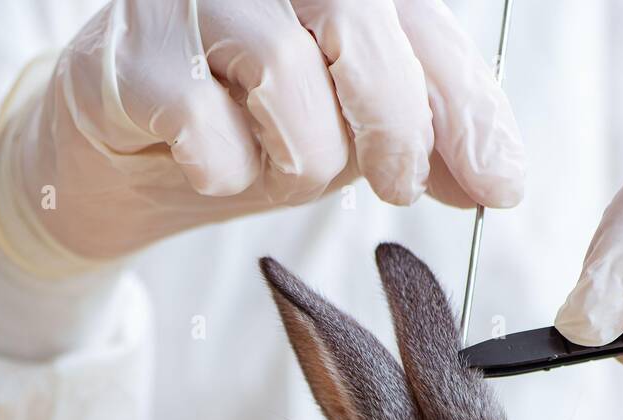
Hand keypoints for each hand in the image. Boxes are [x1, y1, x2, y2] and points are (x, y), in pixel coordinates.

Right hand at [0, 0, 523, 264]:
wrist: (120, 156)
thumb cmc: (243, 128)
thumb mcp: (349, 134)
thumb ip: (420, 141)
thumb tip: (496, 183)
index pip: (423, 28)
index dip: (468, 111)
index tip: (502, 188)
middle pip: (360, 28)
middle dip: (394, 127)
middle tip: (397, 188)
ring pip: (286, 76)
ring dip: (298, 158)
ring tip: (274, 166)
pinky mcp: (130, 53)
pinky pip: (205, 127)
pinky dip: (222, 171)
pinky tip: (207, 163)